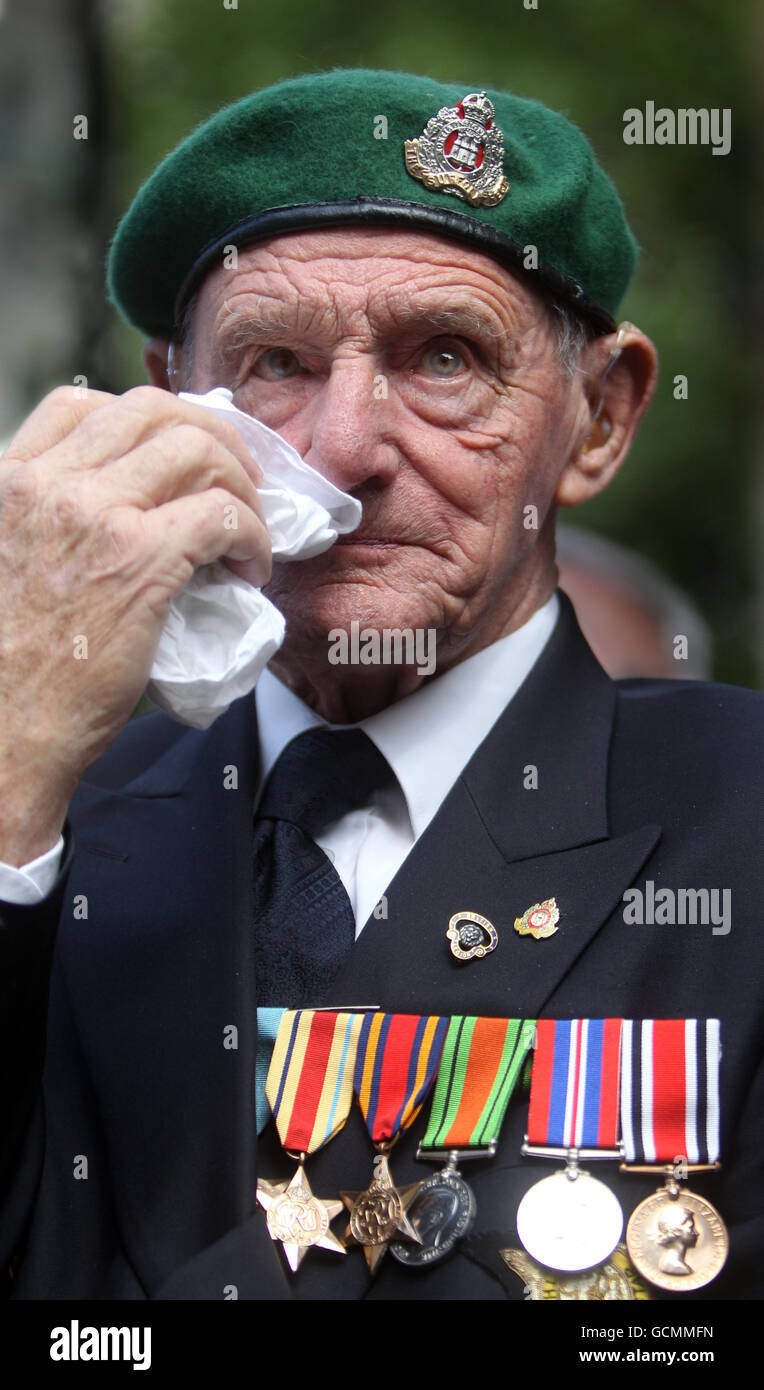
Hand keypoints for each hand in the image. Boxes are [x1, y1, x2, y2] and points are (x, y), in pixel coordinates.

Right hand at [0, 385, 270, 863]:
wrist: (4, 730)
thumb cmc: (11, 665)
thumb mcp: (9, 561)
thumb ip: (48, 522)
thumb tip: (126, 510)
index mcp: (10, 481)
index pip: (81, 403)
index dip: (150, 419)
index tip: (182, 454)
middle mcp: (50, 483)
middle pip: (152, 411)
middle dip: (211, 438)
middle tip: (239, 482)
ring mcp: (96, 515)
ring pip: (198, 449)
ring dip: (240, 485)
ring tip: (249, 531)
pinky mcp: (141, 559)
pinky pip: (223, 514)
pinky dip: (253, 535)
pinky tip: (249, 570)